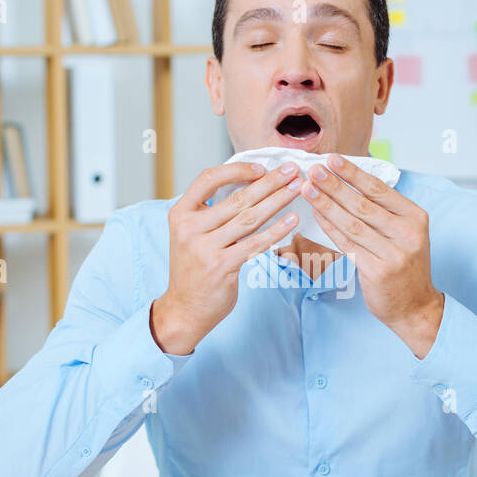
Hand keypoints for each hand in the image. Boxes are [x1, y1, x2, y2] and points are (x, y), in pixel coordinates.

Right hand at [151, 160, 303, 354]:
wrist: (184, 309)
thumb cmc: (194, 269)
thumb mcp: (191, 234)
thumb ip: (211, 213)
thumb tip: (249, 187)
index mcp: (180, 214)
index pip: (208, 179)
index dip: (236, 170)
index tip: (261, 167)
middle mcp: (189, 228)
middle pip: (236, 198)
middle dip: (269, 182)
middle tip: (291, 170)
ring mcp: (204, 248)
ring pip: (249, 218)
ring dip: (277, 201)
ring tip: (296, 190)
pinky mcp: (221, 266)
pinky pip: (255, 243)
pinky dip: (276, 230)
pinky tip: (292, 220)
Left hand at [301, 155, 444, 358]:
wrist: (415, 306)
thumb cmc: (405, 266)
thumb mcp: (405, 233)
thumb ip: (384, 211)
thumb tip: (350, 181)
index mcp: (415, 217)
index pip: (379, 189)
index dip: (353, 173)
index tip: (332, 159)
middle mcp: (407, 233)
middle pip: (363, 204)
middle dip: (334, 185)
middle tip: (313, 170)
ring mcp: (393, 253)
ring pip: (352, 223)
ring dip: (326, 204)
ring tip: (307, 189)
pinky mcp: (377, 271)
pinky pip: (347, 244)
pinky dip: (329, 228)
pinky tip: (316, 214)